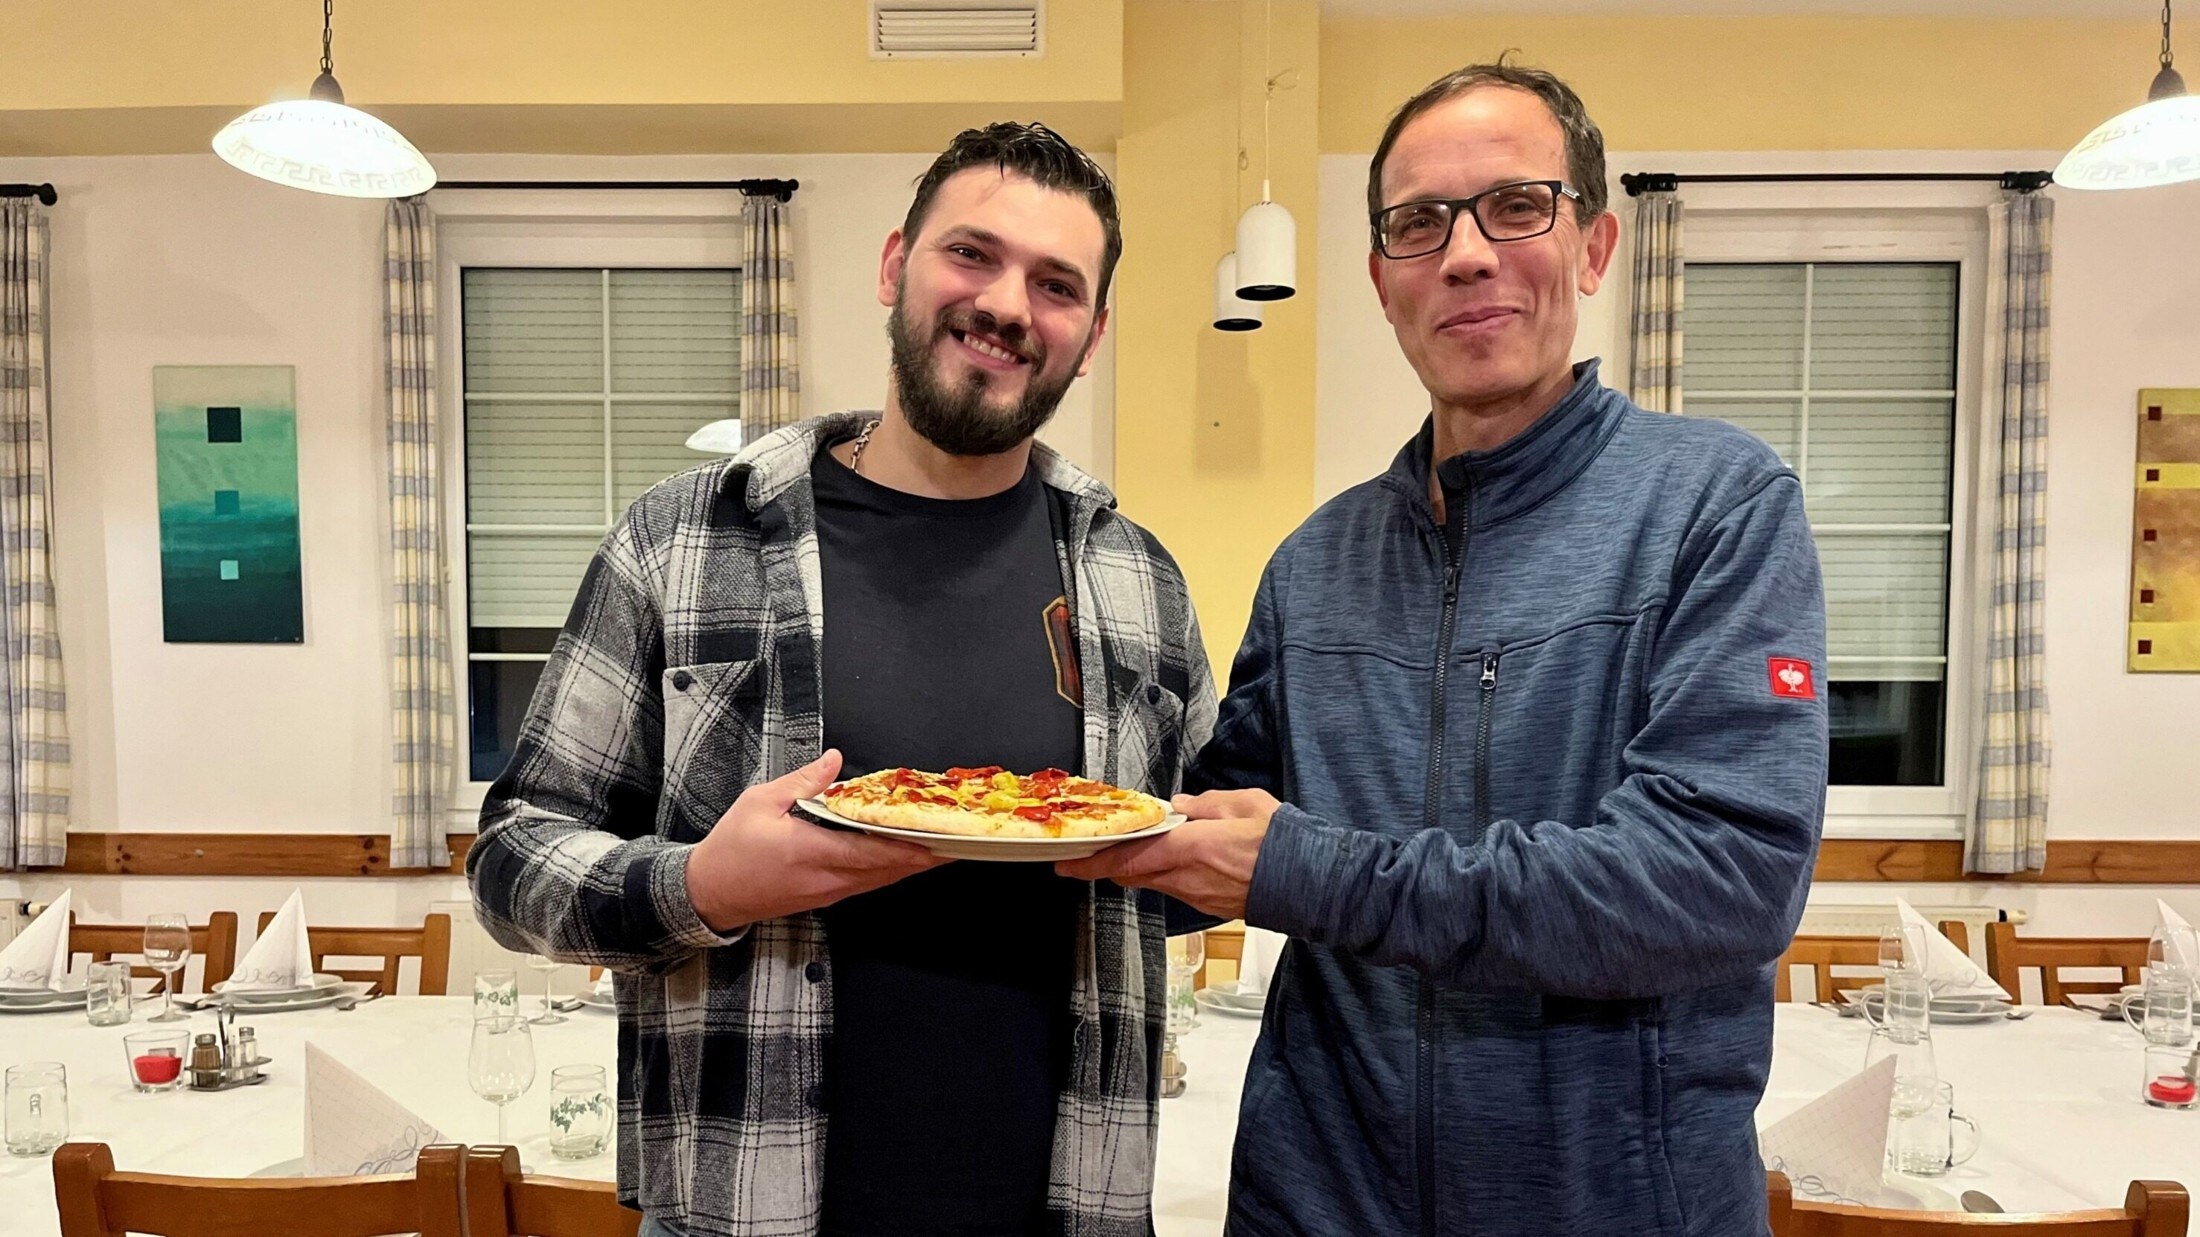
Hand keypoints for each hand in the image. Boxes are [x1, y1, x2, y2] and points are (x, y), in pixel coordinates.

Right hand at [685, 750, 951, 931]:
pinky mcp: (825, 897)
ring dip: (910, 864)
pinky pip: (866, 883)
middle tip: (956, 840)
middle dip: (923, 856)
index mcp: (810, 852)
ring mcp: (827, 892)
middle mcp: (826, 878)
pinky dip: (889, 869)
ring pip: (880, 880)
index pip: (870, 852)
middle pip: (886, 870)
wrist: (709, 893)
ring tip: (940, 845)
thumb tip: (835, 760)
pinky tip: (903, 856)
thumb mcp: (761, 802)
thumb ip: (803, 782)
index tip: (937, 840)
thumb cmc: (731, 847)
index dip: (908, 848)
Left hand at [1054, 788, 1279, 920]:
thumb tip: (1181, 806)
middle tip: (1089, 855)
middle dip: (1108, 866)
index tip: (1066, 864)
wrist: (1312, 882)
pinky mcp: (1209, 906)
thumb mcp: (1242, 804)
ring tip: (1135, 851)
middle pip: (1132, 875)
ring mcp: (1197, 896)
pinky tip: (1175, 862)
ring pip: (1152, 883)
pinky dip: (1165, 876)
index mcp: (1190, 847)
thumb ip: (1205, 804)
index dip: (1092, 863)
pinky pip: (1176, 890)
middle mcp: (1187, 878)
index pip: (1128, 858)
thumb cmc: (1282, 842)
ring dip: (1139, 869)